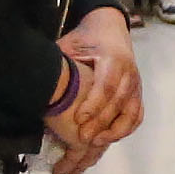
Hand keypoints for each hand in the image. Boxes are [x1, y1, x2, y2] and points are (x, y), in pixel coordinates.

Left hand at [43, 5, 143, 173]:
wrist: (109, 30)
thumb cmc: (87, 39)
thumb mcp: (70, 45)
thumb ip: (60, 62)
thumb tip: (37, 77)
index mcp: (112, 58)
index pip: (106, 85)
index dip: (93, 104)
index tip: (78, 119)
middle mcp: (128, 73)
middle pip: (118, 103)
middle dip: (101, 123)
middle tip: (82, 139)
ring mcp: (135, 84)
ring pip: (131, 112)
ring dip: (115, 131)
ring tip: (94, 143)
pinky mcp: (136, 93)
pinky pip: (136, 115)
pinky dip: (125, 129)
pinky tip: (107, 139)